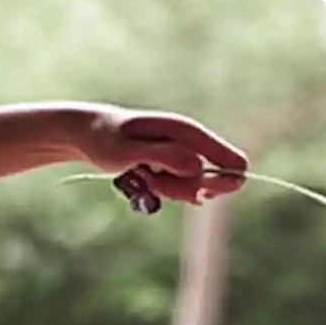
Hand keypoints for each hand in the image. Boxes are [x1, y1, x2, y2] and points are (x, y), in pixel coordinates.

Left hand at [79, 105, 247, 204]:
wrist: (91, 135)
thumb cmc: (106, 140)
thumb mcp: (129, 151)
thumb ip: (164, 156)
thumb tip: (199, 166)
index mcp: (189, 132)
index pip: (234, 162)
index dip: (220, 184)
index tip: (189, 191)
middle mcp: (193, 142)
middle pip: (217, 181)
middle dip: (186, 190)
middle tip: (154, 182)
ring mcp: (186, 155)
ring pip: (197, 188)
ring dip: (171, 191)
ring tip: (144, 178)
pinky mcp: (178, 166)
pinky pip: (184, 189)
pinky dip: (166, 192)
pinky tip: (148, 181)